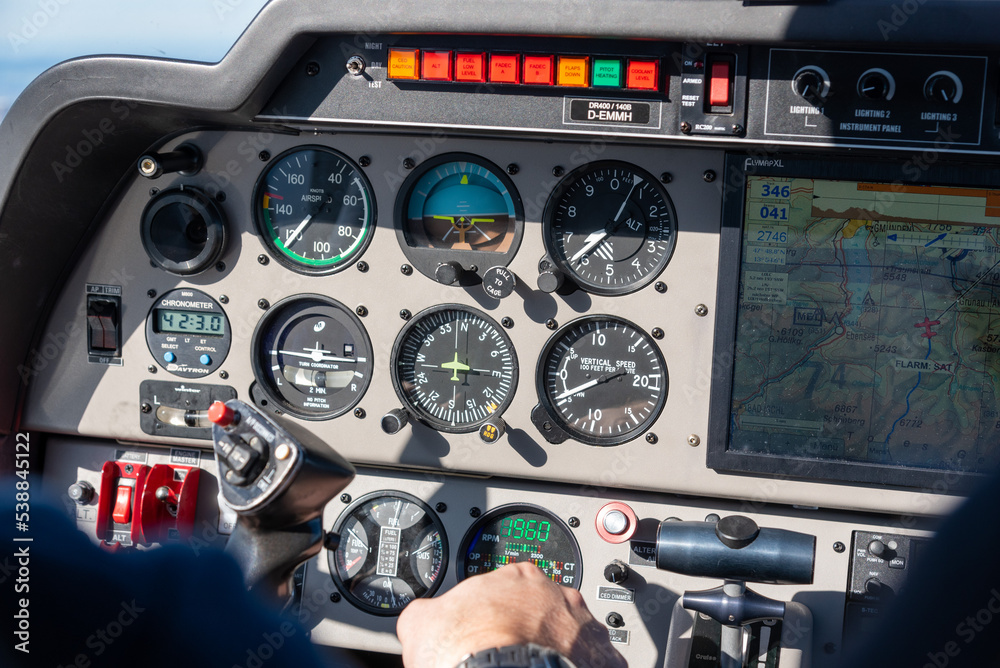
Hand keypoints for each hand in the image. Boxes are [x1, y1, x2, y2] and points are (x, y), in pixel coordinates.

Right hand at [397, 562, 625, 667]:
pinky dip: (587, 667)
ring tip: (538, 666)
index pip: (510, 581)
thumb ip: (428, 611)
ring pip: (576, 631)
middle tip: (512, 648)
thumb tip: (420, 616)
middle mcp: (557, 595)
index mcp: (516, 576)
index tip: (488, 623)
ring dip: (562, 646)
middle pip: (547, 603)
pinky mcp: (602, 659)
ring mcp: (583, 626)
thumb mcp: (423, 622)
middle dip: (532, 622)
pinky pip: (600, 661)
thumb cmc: (464, 650)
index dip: (496, 605)